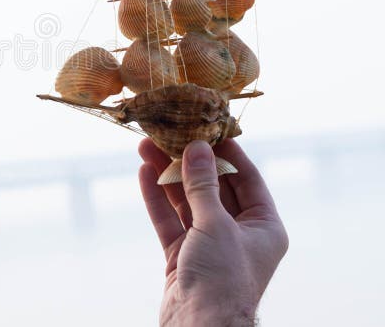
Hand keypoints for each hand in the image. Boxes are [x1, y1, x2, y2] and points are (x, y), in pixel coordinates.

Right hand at [138, 138, 287, 326]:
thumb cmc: (222, 279)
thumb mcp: (216, 224)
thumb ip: (203, 185)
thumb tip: (198, 148)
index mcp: (264, 227)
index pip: (248, 179)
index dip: (228, 153)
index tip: (209, 128)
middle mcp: (239, 233)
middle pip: (213, 188)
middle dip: (190, 162)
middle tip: (171, 134)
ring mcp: (209, 245)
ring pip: (187, 202)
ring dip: (167, 175)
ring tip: (147, 146)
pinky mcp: (183, 256)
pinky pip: (170, 221)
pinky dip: (157, 198)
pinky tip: (144, 173)